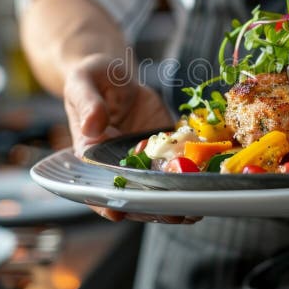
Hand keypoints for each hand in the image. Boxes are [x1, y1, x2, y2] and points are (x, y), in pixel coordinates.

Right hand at [63, 54, 197, 223]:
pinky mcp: (164, 147)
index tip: (119, 214)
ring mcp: (143, 158)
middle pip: (133, 194)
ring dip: (175, 200)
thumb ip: (87, 103)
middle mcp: (118, 163)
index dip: (106, 203)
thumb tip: (92, 126)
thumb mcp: (82, 82)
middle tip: (174, 214)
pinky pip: (176, 164)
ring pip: (157, 186)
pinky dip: (190, 175)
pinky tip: (206, 185)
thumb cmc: (92, 77)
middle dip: (152, 208)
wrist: (116, 74)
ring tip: (195, 209)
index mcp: (93, 154)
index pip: (96, 186)